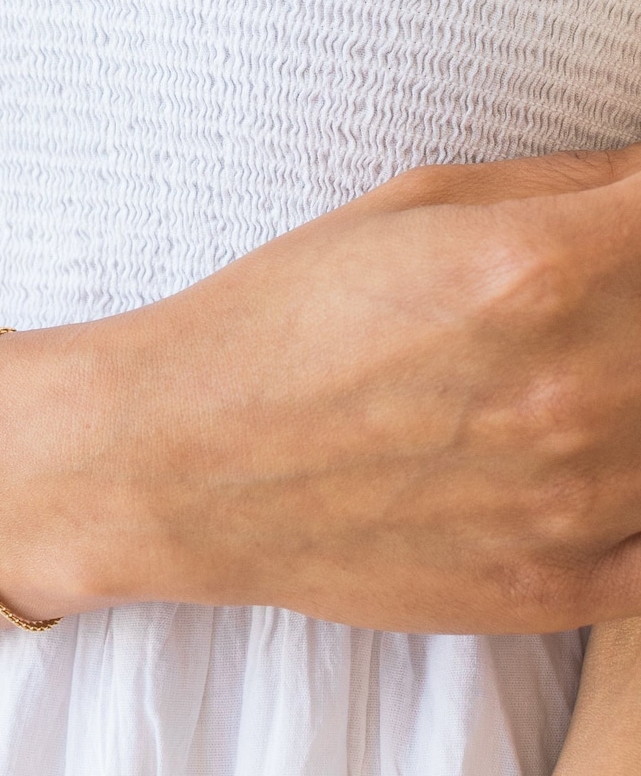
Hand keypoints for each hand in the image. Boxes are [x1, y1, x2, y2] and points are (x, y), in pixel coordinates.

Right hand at [88, 144, 640, 632]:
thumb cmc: (275, 322)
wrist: (180, 460)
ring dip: (637, 399)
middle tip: (594, 313)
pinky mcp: (549, 589)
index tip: (633, 238)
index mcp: (541, 270)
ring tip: (566, 386)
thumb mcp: (407, 211)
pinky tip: (589, 466)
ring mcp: (571, 506)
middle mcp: (578, 391)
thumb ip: (569, 186)